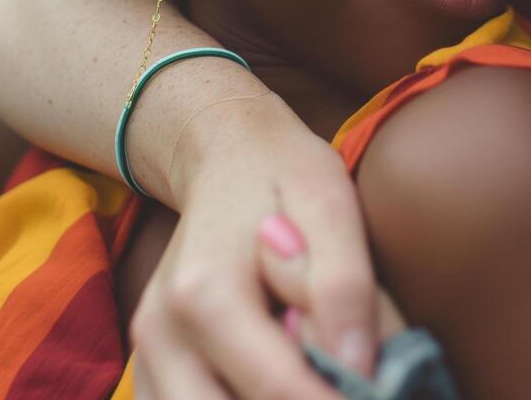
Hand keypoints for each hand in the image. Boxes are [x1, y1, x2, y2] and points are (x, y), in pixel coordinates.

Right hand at [130, 98, 376, 398]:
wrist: (223, 154)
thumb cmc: (285, 175)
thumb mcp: (330, 203)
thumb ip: (343, 285)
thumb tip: (358, 368)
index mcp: (206, 292)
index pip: (277, 388)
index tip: (381, 395)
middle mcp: (162, 333)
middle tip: (348, 389)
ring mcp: (149, 355)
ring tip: (315, 378)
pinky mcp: (152, 368)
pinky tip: (281, 383)